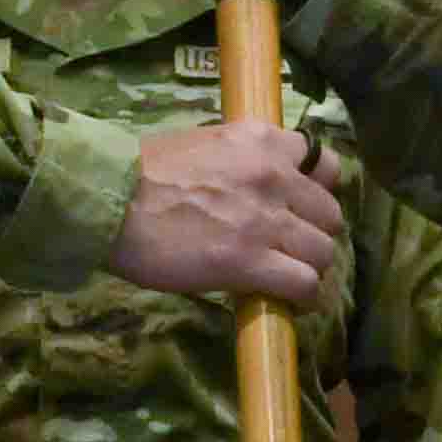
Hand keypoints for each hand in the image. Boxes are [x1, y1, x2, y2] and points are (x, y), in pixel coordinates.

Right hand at [109, 118, 339, 306]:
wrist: (111, 201)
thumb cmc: (143, 173)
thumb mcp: (205, 144)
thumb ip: (242, 160)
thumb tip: (257, 184)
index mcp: (262, 140)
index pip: (324, 163)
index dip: (318, 191)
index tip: (301, 207)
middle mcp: (274, 175)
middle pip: (330, 214)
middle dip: (314, 234)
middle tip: (289, 248)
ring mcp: (266, 220)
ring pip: (324, 252)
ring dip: (308, 268)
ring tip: (285, 277)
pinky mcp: (251, 261)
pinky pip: (304, 284)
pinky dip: (301, 297)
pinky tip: (284, 301)